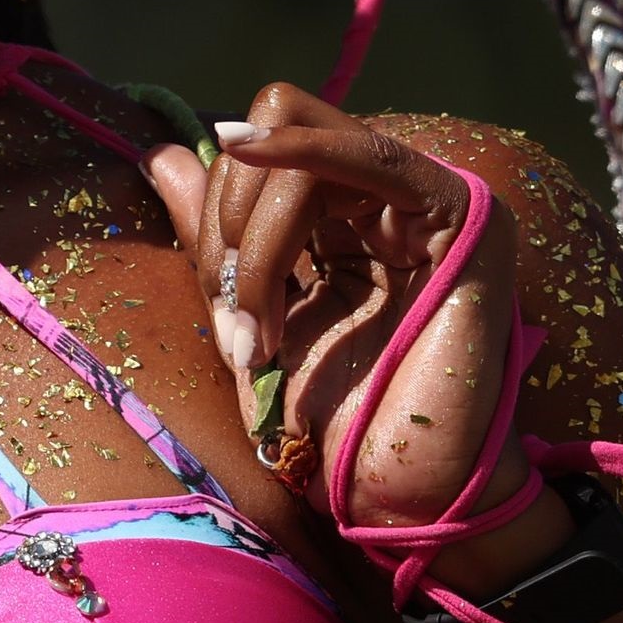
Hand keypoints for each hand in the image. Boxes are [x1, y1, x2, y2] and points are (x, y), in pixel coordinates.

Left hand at [146, 84, 532, 581]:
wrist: (390, 488)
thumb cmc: (331, 417)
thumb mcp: (249, 314)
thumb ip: (215, 235)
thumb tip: (161, 152)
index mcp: (343, 213)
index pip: (261, 153)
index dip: (217, 213)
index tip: (217, 305)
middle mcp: (385, 197)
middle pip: (277, 134)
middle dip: (231, 223)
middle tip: (236, 320)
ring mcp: (426, 200)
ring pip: (305, 153)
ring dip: (259, 240)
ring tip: (257, 328)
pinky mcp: (461, 216)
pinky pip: (372, 157)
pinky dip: (302, 151)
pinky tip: (244, 150)